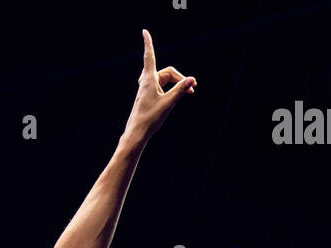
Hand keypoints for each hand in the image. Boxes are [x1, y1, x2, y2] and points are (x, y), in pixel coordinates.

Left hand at [124, 29, 196, 143]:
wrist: (137, 133)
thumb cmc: (150, 118)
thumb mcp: (169, 103)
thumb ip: (180, 90)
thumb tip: (191, 79)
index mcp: (149, 80)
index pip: (150, 56)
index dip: (148, 43)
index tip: (144, 31)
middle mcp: (146, 82)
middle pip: (166, 72)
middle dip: (180, 78)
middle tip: (193, 88)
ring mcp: (146, 90)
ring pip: (164, 80)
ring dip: (176, 84)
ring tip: (189, 92)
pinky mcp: (147, 97)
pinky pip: (161, 87)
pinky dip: (170, 89)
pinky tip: (175, 96)